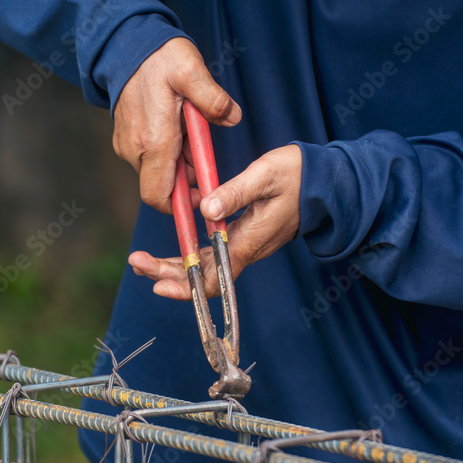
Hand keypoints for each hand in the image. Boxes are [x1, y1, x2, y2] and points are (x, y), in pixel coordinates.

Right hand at [113, 37, 241, 213]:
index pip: (160, 197)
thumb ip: (213, 99)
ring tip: (188, 131)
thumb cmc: (159, 58)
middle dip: (185, 178)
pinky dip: (166, 151)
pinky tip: (175, 126)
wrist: (126, 45)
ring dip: (177, 162)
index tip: (202, 195)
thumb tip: (232, 117)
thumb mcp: (192, 72)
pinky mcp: (125, 139)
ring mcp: (127, 145)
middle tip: (200, 150)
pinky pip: (148, 158)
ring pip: (157, 172)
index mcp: (154, 142)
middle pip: (163, 186)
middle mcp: (136, 150)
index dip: (181, 206)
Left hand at [129, 145, 302, 299]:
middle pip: (201, 278)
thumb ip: (235, 193)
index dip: (185, 287)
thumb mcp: (265, 175)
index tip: (157, 283)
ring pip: (203, 267)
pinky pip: (211, 254)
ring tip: (142, 260)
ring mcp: (244, 246)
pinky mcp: (242, 236)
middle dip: (166, 275)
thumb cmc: (298, 176)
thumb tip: (205, 210)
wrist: (326, 181)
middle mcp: (245, 250)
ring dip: (172, 266)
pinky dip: (188, 253)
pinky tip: (172, 244)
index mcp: (249, 241)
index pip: (213, 279)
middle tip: (136, 263)